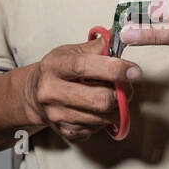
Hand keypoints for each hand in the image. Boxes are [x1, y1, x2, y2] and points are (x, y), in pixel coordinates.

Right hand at [23, 36, 140, 142]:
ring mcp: (57, 115)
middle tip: (125, 87)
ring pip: (103, 117)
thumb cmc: (58, 70)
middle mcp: (51, 92)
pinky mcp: (66, 131)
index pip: (85, 67)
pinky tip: (97, 109)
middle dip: (121, 94)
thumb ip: (99, 46)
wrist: (34, 96)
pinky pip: (98, 128)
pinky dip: (104, 119)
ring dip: (116, 108)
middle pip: (99, 99)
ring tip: (111, 96)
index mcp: (54, 66)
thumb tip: (125, 36)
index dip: (114, 69)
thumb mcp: (73, 51)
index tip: (134, 71)